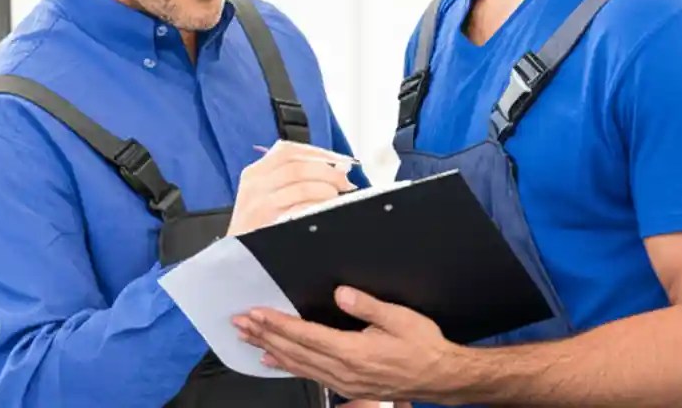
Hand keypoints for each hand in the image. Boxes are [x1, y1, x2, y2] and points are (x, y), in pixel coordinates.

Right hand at [226, 141, 357, 235]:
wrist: (237, 260)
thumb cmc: (257, 227)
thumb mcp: (263, 195)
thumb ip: (292, 178)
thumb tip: (338, 169)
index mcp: (254, 173)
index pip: (288, 151)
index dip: (318, 153)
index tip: (341, 161)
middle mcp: (254, 185)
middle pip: (298, 166)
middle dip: (328, 172)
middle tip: (345, 183)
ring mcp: (260, 205)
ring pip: (301, 186)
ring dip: (326, 190)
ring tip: (336, 198)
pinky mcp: (268, 224)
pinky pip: (300, 209)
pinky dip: (318, 206)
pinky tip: (326, 211)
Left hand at [233, 286, 462, 401]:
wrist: (441, 377)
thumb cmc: (423, 347)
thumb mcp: (400, 318)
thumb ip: (367, 306)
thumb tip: (341, 293)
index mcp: (354, 352)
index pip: (305, 335)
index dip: (277, 324)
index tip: (256, 313)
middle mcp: (343, 371)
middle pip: (294, 351)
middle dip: (264, 336)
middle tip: (240, 323)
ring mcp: (344, 383)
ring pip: (298, 365)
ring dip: (271, 350)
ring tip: (248, 339)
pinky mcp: (347, 387)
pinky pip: (310, 376)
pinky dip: (288, 366)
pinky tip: (274, 361)